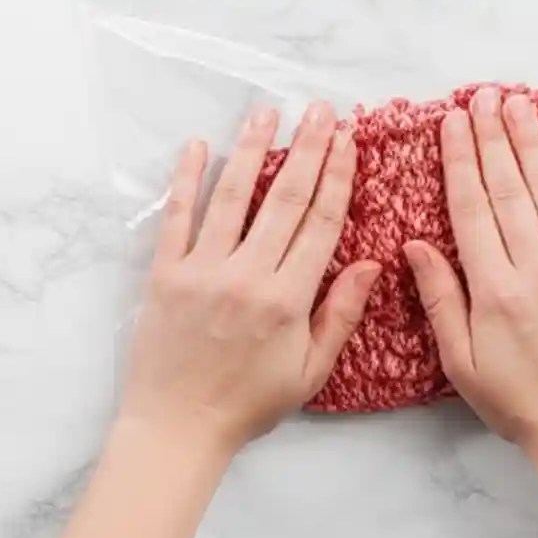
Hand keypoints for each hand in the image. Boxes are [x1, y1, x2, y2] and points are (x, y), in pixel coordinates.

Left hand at [120, 102, 380, 451]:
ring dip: (252, 150)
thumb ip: (340, 315)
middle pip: (283, 200)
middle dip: (306, 149)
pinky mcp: (165, 274)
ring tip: (267, 112)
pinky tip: (197, 146)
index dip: (336, 177)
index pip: (319, 224)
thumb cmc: (248, 404)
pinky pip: (177, 218)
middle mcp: (247, 276)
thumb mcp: (310, 371)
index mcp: (287, 300)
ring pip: (232, 197)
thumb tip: (372, 265)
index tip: (346, 140)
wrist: (176, 428)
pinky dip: (186, 180)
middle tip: (318, 109)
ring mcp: (202, 271)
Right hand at [403, 88, 537, 454]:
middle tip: (483, 96)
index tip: (453, 122)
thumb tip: (415, 244)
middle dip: (493, 138)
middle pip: (509, 190)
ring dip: (532, 145)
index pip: (472, 209)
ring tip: (518, 105)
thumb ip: (440, 299)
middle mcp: (537, 268)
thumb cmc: (517, 402)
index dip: (461, 161)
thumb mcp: (460, 361)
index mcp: (495, 288)